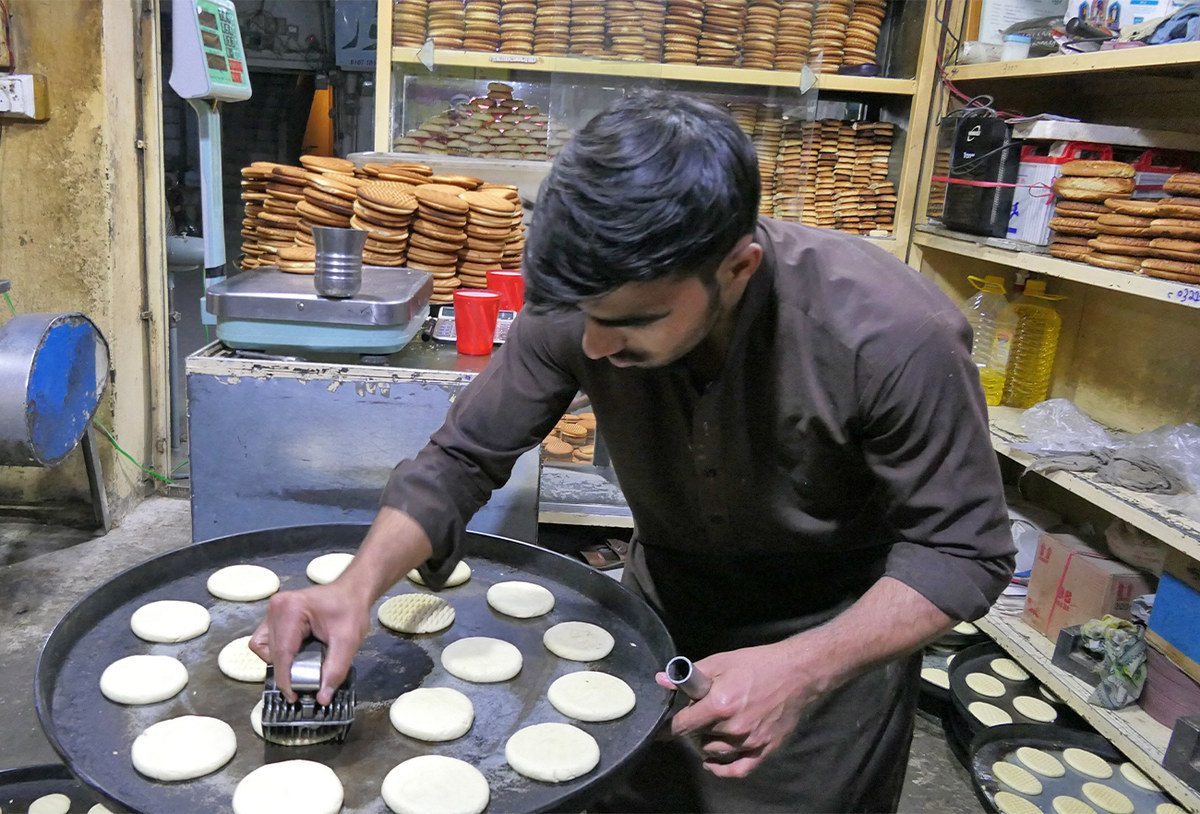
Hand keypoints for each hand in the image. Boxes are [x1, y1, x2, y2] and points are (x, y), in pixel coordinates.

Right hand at [249, 581, 371, 704]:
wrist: (352, 591)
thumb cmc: (351, 609)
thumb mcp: (348, 641)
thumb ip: (336, 669)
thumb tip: (322, 697)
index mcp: (292, 609)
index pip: (282, 653)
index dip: (286, 679)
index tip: (294, 696)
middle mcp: (277, 607)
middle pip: (272, 652)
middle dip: (287, 670)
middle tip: (307, 679)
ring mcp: (273, 609)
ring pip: (263, 647)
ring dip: (279, 661)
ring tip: (300, 665)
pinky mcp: (275, 614)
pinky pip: (265, 640)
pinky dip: (276, 652)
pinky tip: (294, 654)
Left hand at [656, 641, 825, 777]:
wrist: (797, 672)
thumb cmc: (757, 663)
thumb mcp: (720, 662)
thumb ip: (689, 675)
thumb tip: (661, 679)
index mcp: (720, 704)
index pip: (684, 725)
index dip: (669, 728)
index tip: (660, 731)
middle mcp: (734, 727)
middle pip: (699, 737)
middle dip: (696, 725)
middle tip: (702, 711)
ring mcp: (750, 741)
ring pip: (715, 751)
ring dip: (708, 741)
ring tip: (712, 726)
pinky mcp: (765, 749)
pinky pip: (739, 769)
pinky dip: (722, 771)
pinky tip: (712, 765)